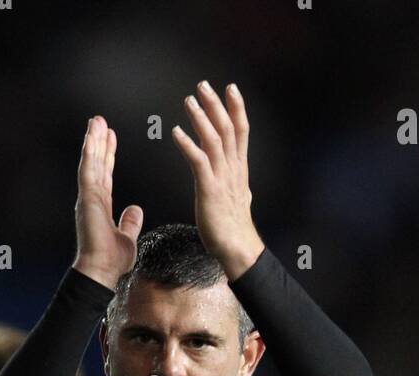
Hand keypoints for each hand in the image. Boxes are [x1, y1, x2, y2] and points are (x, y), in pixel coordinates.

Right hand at [73, 116, 143, 289]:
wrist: (101, 270)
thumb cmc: (112, 260)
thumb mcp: (128, 238)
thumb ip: (130, 222)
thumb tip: (135, 210)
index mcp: (101, 206)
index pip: (105, 174)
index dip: (108, 156)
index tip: (111, 138)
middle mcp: (92, 198)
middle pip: (97, 163)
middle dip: (99, 142)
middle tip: (101, 122)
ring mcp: (88, 197)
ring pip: (90, 162)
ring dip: (93, 140)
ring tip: (96, 120)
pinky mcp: (87, 198)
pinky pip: (88, 169)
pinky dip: (90, 151)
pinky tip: (92, 135)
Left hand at [172, 82, 264, 280]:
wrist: (237, 248)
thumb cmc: (233, 228)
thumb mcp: (238, 198)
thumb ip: (236, 184)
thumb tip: (241, 183)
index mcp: (239, 169)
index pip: (241, 131)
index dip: (236, 107)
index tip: (230, 88)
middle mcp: (233, 168)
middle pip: (227, 128)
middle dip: (215, 105)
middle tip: (203, 85)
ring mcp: (222, 178)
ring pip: (214, 139)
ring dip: (201, 118)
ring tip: (189, 101)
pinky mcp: (209, 189)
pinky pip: (198, 161)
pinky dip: (187, 144)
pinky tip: (176, 133)